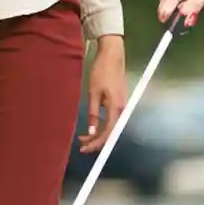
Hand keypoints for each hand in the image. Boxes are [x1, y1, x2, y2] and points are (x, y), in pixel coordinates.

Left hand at [81, 36, 126, 153]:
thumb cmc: (102, 71)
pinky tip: (93, 127)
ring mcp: (122, 106)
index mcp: (116, 108)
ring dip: (98, 134)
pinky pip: (112, 120)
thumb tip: (92, 132)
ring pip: (111, 127)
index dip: (95, 144)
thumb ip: (93, 113)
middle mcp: (122, 110)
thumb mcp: (93, 93)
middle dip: (96, 141)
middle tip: (81, 145)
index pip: (107, 133)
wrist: (113, 55)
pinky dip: (102, 126)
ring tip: (84, 137)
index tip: (83, 149)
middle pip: (110, 133)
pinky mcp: (120, 102)